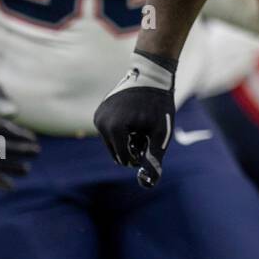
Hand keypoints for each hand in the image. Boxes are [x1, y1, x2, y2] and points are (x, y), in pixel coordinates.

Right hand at [94, 51, 176, 188]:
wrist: (151, 75)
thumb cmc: (159, 105)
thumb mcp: (160, 133)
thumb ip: (154, 158)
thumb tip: (149, 183)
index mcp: (114, 129)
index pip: (125, 159)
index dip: (141, 155)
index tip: (150, 139)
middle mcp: (101, 122)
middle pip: (117, 153)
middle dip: (132, 148)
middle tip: (145, 130)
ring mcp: (98, 116)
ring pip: (113, 144)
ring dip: (126, 140)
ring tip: (140, 122)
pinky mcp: (99, 111)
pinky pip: (110, 132)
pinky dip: (121, 131)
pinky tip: (133, 116)